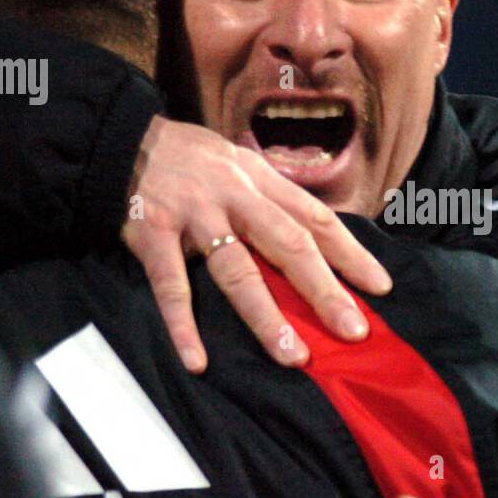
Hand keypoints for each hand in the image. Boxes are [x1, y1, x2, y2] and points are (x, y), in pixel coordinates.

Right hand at [122, 115, 391, 371]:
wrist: (117, 137)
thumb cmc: (187, 159)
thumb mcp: (236, 164)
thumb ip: (271, 199)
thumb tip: (316, 239)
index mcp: (259, 179)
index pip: (315, 217)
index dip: (350, 252)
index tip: (379, 286)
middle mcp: (234, 195)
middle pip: (289, 244)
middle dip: (324, 289)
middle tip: (353, 329)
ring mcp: (194, 216)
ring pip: (237, 270)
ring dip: (266, 317)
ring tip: (293, 355)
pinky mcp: (153, 233)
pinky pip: (170, 286)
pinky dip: (182, 325)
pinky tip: (197, 360)